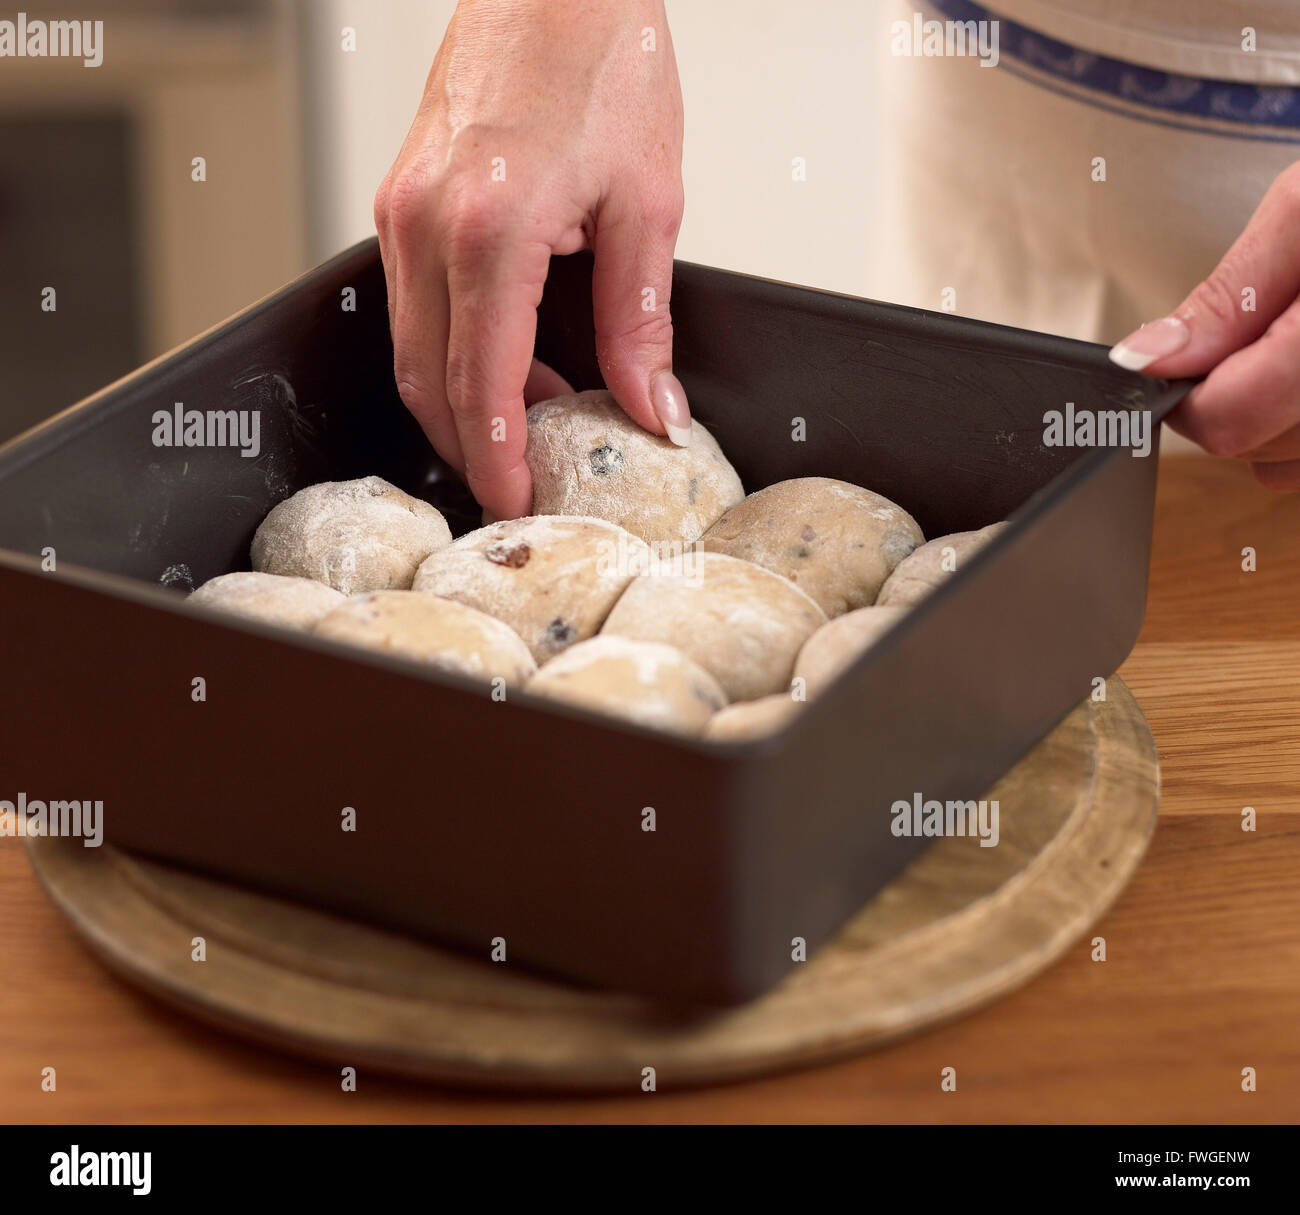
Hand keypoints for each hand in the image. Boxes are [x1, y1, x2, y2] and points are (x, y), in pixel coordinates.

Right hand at [373, 0, 688, 520]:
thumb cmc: (602, 61)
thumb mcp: (646, 201)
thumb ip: (640, 319)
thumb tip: (652, 405)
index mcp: (490, 230)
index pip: (483, 385)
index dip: (498, 457)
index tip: (514, 501)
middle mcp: (427, 223)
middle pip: (427, 380)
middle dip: (469, 446)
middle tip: (515, 482)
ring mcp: (404, 208)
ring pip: (410, 348)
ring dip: (461, 401)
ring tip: (528, 422)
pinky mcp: (402, 197)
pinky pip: (412, 303)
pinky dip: (452, 349)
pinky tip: (507, 358)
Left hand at [1109, 162, 1299, 490]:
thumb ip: (1229, 297)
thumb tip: (1146, 361)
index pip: (1230, 423)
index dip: (1186, 394)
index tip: (1181, 358)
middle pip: (1255, 450)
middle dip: (1230, 396)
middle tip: (1261, 326)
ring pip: (1288, 468)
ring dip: (1272, 418)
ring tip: (1297, 338)